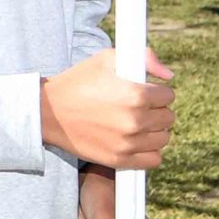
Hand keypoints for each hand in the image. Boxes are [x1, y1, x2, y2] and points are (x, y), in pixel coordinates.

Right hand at [41, 49, 175, 170]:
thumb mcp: (107, 59)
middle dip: (157, 109)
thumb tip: (168, 75)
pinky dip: (149, 150)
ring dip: (154, 130)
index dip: (157, 90)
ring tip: (136, 122)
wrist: (49, 112)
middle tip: (139, 105)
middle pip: (168, 118)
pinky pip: (153, 160)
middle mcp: (135, 121)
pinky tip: (136, 140)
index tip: (144, 90)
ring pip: (163, 139)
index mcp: (135, 95)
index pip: (168, 96)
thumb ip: (145, 58)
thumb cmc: (78, 82)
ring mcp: (127, 144)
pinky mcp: (119, 160)